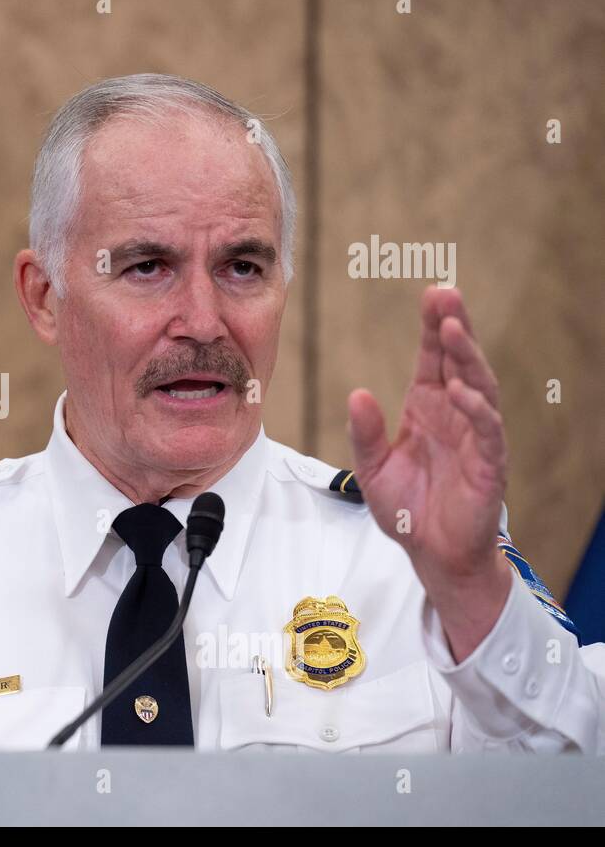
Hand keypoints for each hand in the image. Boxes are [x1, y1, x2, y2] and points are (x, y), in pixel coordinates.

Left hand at [347, 287, 511, 660]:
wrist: (431, 553)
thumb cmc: (407, 507)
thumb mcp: (371, 468)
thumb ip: (364, 433)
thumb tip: (357, 393)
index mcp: (427, 408)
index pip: (433, 359)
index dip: (433, 327)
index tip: (432, 293)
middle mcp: (454, 415)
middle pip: (459, 362)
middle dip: (454, 327)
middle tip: (446, 293)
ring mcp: (475, 437)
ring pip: (478, 387)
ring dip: (467, 357)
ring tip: (453, 328)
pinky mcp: (488, 464)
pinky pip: (486, 430)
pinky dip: (475, 409)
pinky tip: (461, 391)